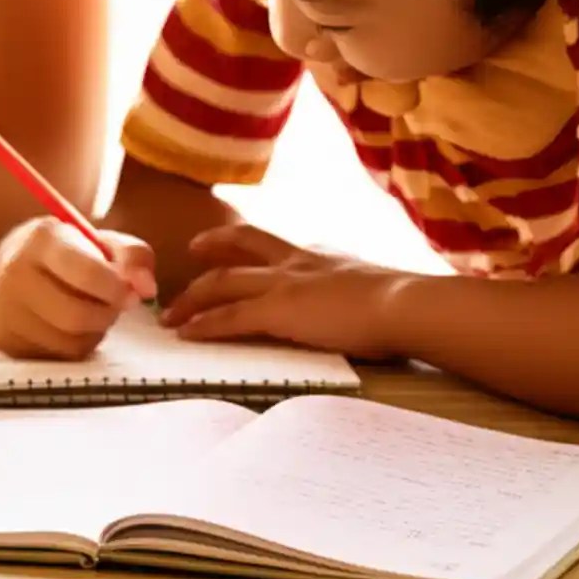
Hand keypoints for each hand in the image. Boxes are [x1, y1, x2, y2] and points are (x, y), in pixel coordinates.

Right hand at [0, 216, 157, 359]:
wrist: (14, 265)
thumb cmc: (70, 252)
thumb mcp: (103, 242)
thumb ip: (134, 257)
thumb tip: (147, 290)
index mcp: (42, 239)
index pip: (87, 272)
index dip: (117, 288)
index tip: (130, 293)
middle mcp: (14, 274)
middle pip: (77, 315)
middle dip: (107, 314)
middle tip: (113, 305)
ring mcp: (5, 310)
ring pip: (69, 341)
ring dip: (93, 332)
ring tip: (89, 311)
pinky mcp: (4, 339)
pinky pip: (57, 356)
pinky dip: (75, 346)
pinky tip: (69, 327)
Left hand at [161, 224, 410, 358]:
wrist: (408, 305)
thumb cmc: (405, 305)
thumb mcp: (376, 287)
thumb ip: (360, 292)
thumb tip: (368, 307)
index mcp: (320, 255)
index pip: (275, 245)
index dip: (250, 246)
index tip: (235, 249)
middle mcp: (296, 262)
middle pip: (239, 249)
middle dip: (210, 250)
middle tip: (190, 253)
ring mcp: (284, 284)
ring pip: (222, 283)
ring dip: (192, 299)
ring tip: (171, 314)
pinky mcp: (278, 310)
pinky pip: (229, 317)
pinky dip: (203, 325)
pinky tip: (186, 334)